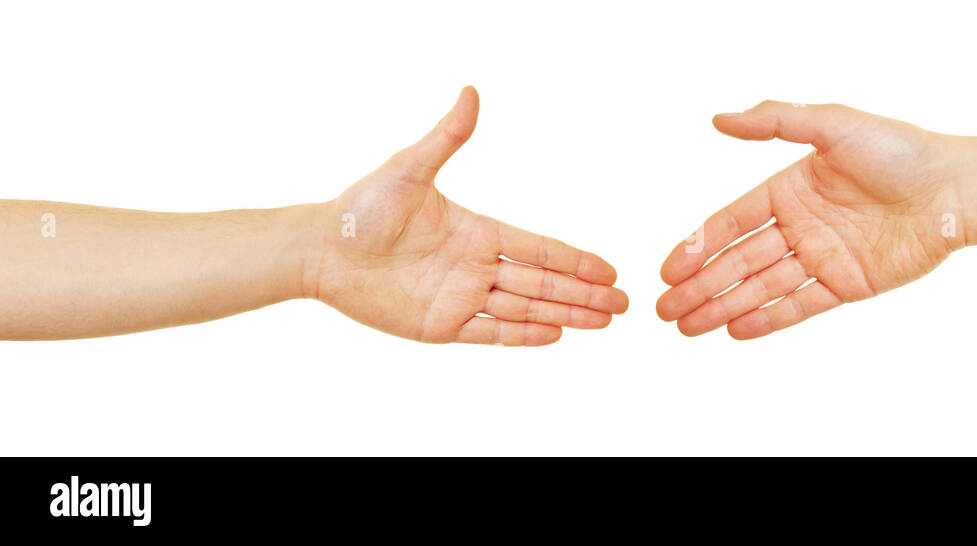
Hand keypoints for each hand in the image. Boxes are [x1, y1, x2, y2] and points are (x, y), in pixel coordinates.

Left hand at [308, 87, 627, 345]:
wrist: (321, 252)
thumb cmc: (361, 208)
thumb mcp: (409, 169)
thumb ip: (447, 138)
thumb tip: (471, 92)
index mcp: (477, 231)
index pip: (538, 249)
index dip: (575, 260)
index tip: (609, 269)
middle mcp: (476, 266)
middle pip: (542, 283)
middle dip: (584, 294)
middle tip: (623, 305)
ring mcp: (461, 297)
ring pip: (526, 310)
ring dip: (566, 315)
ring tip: (603, 322)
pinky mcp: (440, 326)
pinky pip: (491, 333)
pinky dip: (523, 337)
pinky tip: (556, 336)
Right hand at [657, 101, 971, 338]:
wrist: (957, 190)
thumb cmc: (900, 151)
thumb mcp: (834, 125)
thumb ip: (775, 121)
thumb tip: (718, 119)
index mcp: (790, 188)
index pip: (732, 222)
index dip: (697, 245)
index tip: (667, 270)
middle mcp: (801, 224)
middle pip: (739, 261)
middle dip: (700, 286)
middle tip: (664, 310)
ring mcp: (822, 257)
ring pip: (762, 287)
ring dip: (723, 307)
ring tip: (686, 328)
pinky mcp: (848, 284)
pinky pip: (800, 305)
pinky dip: (768, 319)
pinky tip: (734, 330)